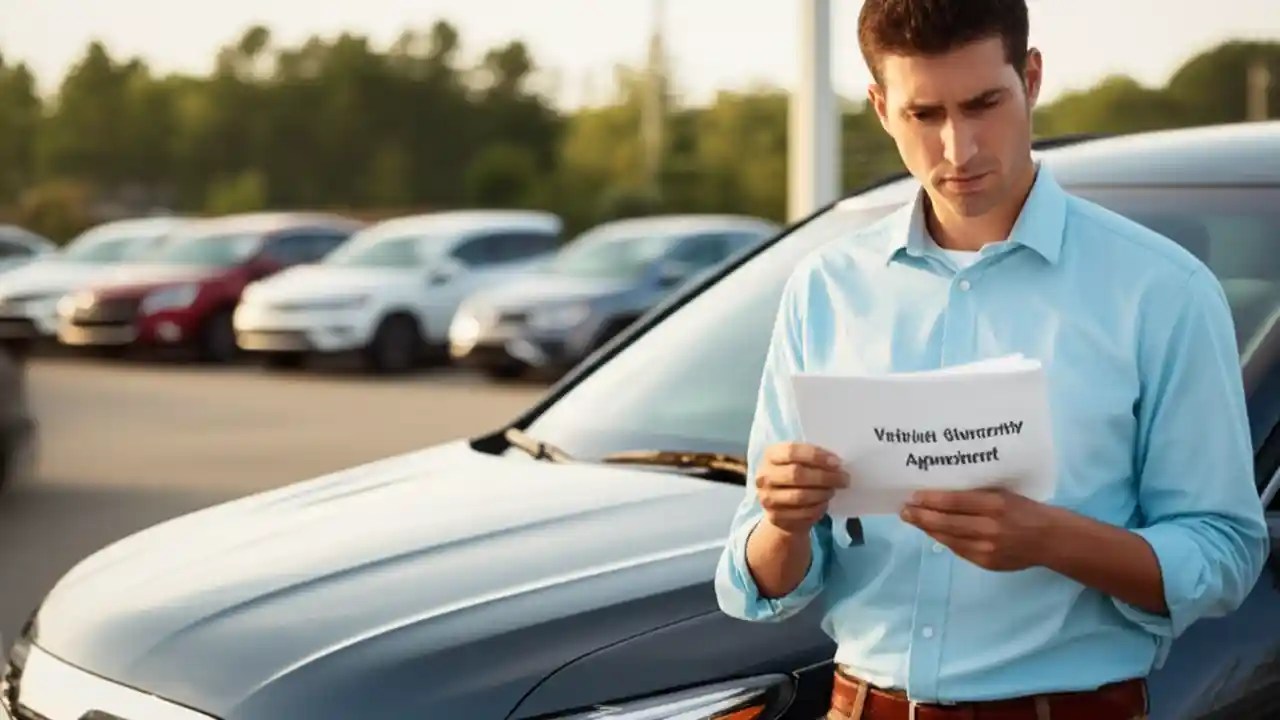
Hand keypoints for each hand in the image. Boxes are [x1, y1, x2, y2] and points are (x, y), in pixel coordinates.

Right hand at [756, 442, 848, 534]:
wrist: (780, 507)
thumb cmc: (794, 478)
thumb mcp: (798, 462)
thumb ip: (811, 459)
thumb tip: (836, 464)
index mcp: (770, 455)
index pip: (791, 451)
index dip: (816, 456)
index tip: (837, 462)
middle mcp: (764, 476)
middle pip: (796, 474)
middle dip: (824, 477)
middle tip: (844, 479)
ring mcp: (767, 498)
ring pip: (800, 496)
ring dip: (823, 493)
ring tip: (833, 490)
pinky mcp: (775, 517)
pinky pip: (802, 513)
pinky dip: (818, 508)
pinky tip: (824, 503)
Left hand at [900, 488, 1061, 571]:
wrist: (1050, 539)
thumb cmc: (1025, 510)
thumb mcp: (1003, 494)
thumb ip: (975, 496)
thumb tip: (941, 495)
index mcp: (995, 505)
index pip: (954, 502)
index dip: (930, 500)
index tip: (913, 496)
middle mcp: (989, 527)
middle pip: (946, 522)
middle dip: (921, 516)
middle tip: (904, 510)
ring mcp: (987, 548)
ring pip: (948, 538)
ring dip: (927, 529)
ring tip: (913, 520)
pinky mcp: (987, 562)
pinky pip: (958, 550)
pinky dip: (944, 540)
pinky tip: (933, 532)